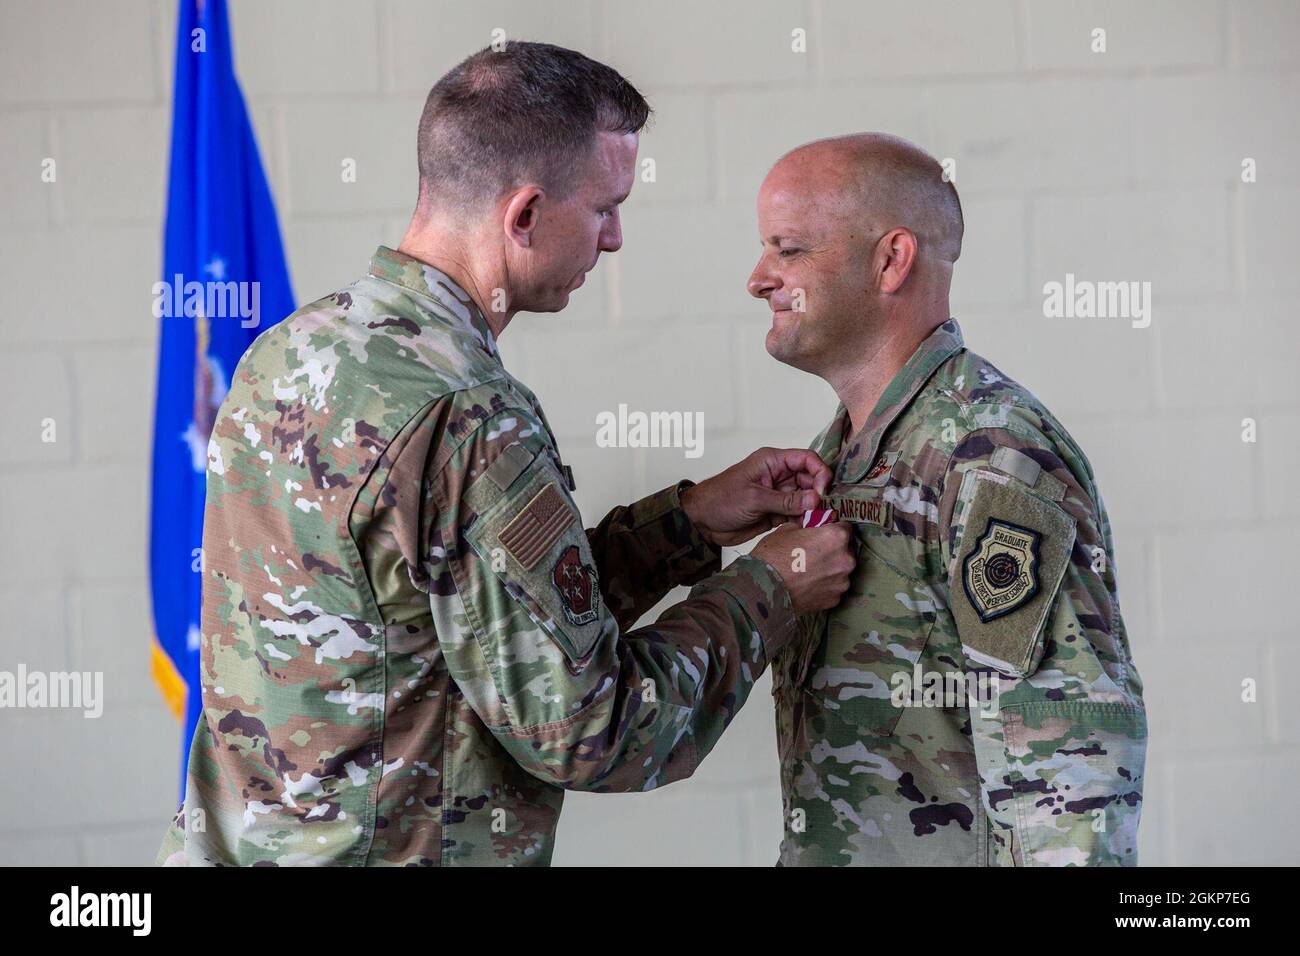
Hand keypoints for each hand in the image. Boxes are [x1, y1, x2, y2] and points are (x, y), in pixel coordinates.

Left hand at [680, 447, 832, 546]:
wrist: (702, 521)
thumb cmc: (720, 500)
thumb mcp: (754, 498)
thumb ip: (785, 500)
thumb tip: (815, 500)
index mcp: (772, 462)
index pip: (806, 459)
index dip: (819, 472)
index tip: (822, 491)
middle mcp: (779, 476)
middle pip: (811, 480)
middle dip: (819, 494)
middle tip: (822, 511)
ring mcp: (779, 495)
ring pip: (807, 499)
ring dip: (814, 510)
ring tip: (817, 522)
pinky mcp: (777, 513)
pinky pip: (798, 514)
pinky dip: (805, 520)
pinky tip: (807, 528)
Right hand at [752, 521, 855, 613]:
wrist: (764, 588)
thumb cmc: (774, 556)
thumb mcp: (787, 530)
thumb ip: (806, 528)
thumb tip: (808, 530)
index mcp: (836, 537)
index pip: (846, 529)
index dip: (833, 531)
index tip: (825, 535)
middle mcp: (846, 559)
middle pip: (846, 552)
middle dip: (833, 552)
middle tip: (814, 555)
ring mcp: (842, 582)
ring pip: (840, 572)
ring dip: (830, 571)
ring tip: (809, 573)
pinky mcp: (835, 599)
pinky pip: (833, 589)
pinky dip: (824, 587)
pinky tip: (808, 585)